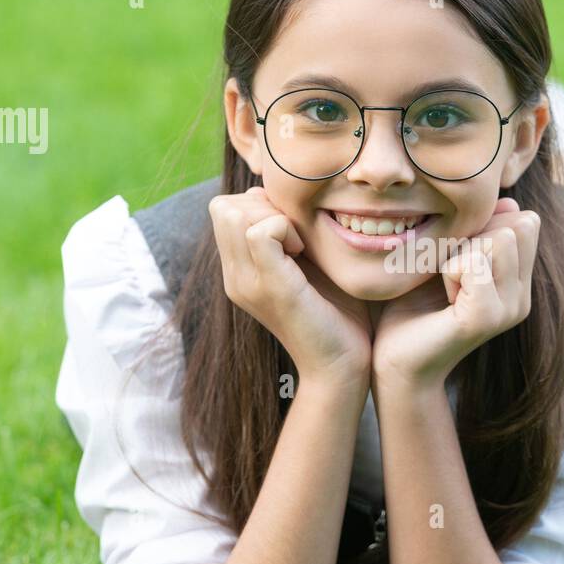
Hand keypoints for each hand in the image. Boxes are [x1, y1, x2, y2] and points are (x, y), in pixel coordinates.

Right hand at [209, 186, 372, 383]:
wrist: (341, 365)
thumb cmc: (335, 313)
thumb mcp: (304, 264)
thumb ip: (288, 234)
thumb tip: (274, 197)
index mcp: (238, 271)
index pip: (222, 209)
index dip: (258, 203)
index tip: (291, 230)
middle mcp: (234, 277)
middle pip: (222, 206)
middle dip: (263, 204)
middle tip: (295, 235)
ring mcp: (246, 283)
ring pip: (234, 213)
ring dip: (274, 215)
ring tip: (299, 245)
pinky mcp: (270, 287)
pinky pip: (260, 232)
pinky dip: (285, 228)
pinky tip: (302, 252)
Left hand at [372, 197, 540, 388]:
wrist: (395, 360)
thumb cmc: (414, 307)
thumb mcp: (450, 258)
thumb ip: (480, 232)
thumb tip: (510, 201)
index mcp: (519, 283)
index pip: (525, 222)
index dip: (484, 228)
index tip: (457, 261)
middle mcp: (522, 298)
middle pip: (513, 227)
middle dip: (471, 240)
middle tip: (448, 277)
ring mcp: (509, 310)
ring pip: (497, 240)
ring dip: (459, 255)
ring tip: (446, 287)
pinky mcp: (486, 317)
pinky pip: (472, 263)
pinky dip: (448, 271)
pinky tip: (443, 298)